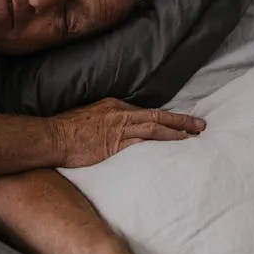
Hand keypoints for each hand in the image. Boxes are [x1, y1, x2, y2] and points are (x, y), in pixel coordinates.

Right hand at [50, 98, 204, 167]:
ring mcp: (119, 128)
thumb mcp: (87, 119)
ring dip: (178, 131)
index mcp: (113, 107)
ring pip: (156, 127)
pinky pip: (145, 142)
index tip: (180, 123)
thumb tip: (111, 133)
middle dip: (181, 121)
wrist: (52, 137)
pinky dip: (163, 141)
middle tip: (201, 126)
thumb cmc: (65, 131)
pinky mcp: (116, 143)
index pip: (146, 112)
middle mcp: (120, 114)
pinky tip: (177, 146)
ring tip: (196, 136)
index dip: (165, 118)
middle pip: (157, 116)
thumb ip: (103, 124)